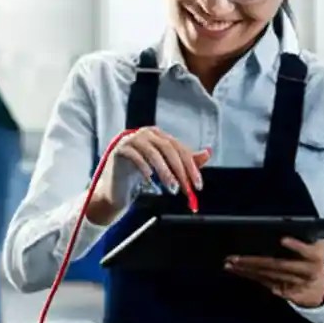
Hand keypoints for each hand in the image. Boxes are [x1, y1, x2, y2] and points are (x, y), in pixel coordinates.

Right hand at [88, 127, 211, 223]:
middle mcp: (146, 134)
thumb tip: (207, 153)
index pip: (179, 148)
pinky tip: (150, 181)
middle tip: (186, 188)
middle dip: (180, 170)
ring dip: (165, 172)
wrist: (116, 188)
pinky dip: (145, 169)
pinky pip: (135, 157)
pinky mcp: (119, 149)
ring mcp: (131, 139)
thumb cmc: (142, 176)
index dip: (191, 166)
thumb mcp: (167, 168)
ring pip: (153, 153)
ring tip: (171, 188)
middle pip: (168, 149)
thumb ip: (185, 161)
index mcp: (159, 135)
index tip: (197, 185)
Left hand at [225, 237, 323, 307]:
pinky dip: (247, 275)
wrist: (318, 288)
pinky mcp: (284, 291)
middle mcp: (306, 272)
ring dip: (246, 269)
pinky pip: (263, 282)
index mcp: (316, 257)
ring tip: (229, 262)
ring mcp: (294, 284)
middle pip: (279, 266)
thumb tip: (287, 222)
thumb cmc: (312, 257)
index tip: (282, 239)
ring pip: (267, 276)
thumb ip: (306, 235)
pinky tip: (234, 270)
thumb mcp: (316, 245)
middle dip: (255, 261)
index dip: (296, 246)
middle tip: (235, 256)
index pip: (307, 251)